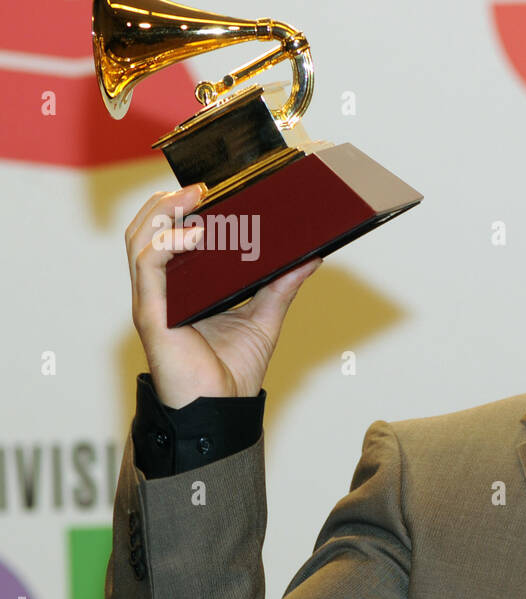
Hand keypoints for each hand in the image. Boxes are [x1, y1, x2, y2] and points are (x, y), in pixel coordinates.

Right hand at [126, 184, 321, 406]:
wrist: (220, 412)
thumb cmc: (233, 372)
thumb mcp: (264, 318)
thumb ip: (282, 285)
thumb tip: (311, 255)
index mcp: (182, 286)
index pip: (171, 234)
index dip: (183, 207)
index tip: (211, 187)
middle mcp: (162, 289)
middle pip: (149, 229)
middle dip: (170, 201)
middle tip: (202, 186)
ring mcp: (153, 299)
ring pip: (140, 239)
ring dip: (164, 212)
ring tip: (193, 196)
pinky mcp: (151, 314)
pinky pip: (149, 267)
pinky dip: (167, 244)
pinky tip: (192, 234)